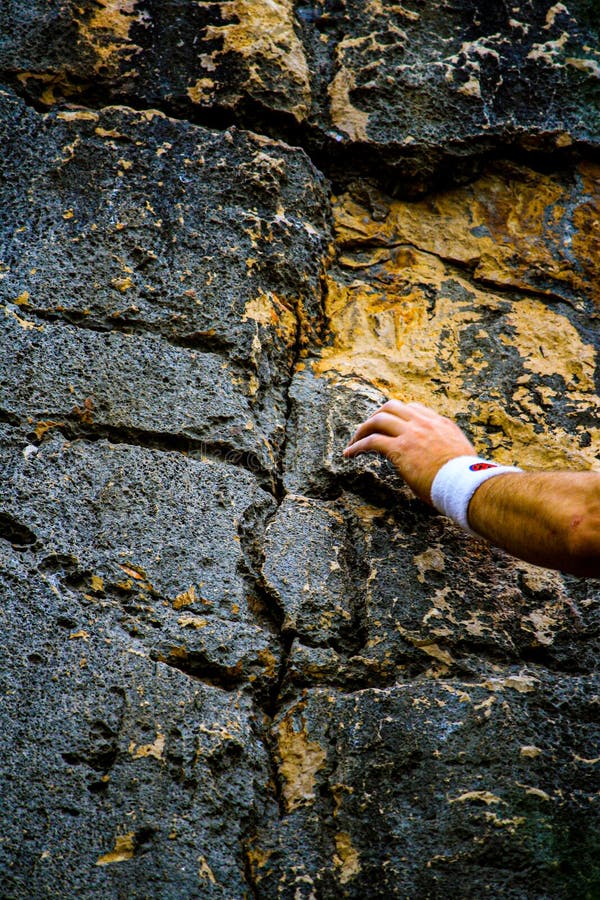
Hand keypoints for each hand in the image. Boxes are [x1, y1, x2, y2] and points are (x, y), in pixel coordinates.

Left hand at [343, 400, 474, 502]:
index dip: (397, 416)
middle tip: (367, 431)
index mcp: (441, 424)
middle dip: (376, 416)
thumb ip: (449, 450)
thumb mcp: (462, 456)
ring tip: (353, 443)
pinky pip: (371, 441)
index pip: (413, 409)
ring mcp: (411, 433)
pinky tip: (350, 454)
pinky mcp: (400, 448)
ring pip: (378, 419)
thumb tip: (444, 460)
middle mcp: (425, 423)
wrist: (467, 483)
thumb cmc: (467, 479)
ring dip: (362, 430)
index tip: (389, 426)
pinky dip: (357, 446)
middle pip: (392, 407)